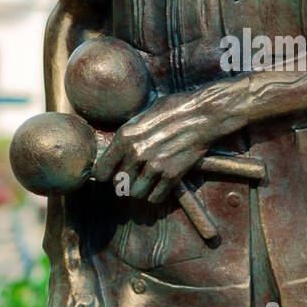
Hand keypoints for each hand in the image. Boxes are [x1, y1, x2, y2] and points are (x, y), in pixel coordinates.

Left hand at [92, 85, 243, 202]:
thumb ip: (129, 133)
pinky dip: (156, 195)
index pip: (102, 170)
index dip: (105, 175)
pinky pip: (155, 197)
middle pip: (118, 184)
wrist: (204, 113)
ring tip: (146, 182)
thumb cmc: (175, 108)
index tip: (112, 174)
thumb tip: (118, 147)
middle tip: (132, 177)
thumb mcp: (144, 114)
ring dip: (140, 190)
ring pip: (135, 193)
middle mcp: (136, 153)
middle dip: (124, 182)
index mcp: (125, 136)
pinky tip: (160, 185)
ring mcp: (155, 165)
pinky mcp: (172, 174)